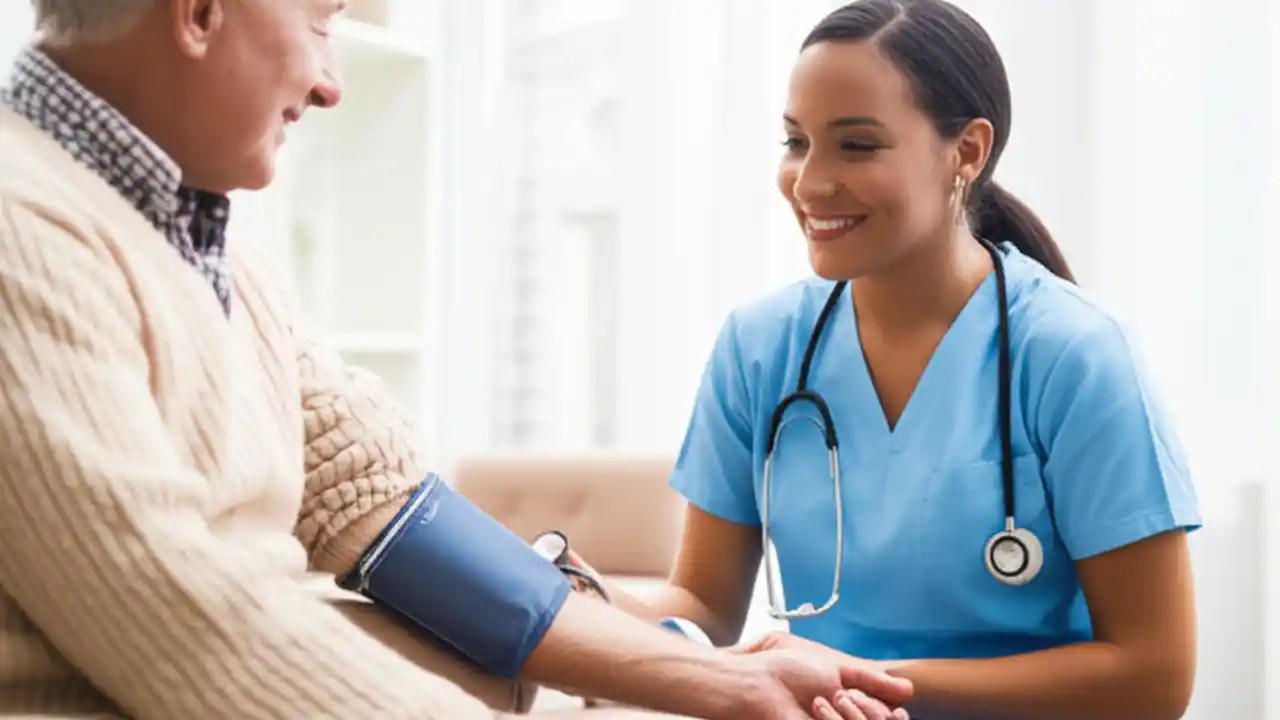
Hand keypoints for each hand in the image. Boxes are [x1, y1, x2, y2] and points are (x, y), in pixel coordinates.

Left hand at [734, 644, 910, 719]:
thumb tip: (909, 689)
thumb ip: (873, 680)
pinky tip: (818, 707)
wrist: (760, 683)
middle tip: (843, 695)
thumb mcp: (839, 668)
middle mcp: (846, 719)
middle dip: (871, 711)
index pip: (890, 717)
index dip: (894, 713)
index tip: (893, 706)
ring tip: (822, 700)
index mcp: (852, 704)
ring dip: (854, 715)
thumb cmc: (792, 672)